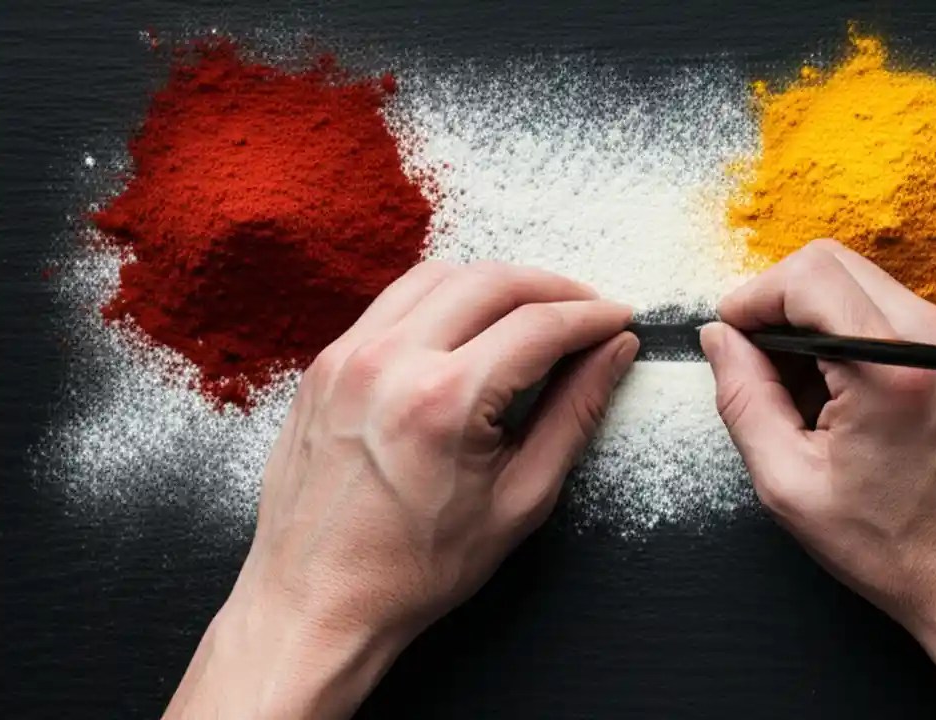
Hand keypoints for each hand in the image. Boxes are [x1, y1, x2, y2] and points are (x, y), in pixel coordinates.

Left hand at [167, 261, 637, 718]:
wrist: (316, 603)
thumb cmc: (414, 570)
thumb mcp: (520, 500)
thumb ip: (573, 415)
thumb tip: (613, 353)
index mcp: (443, 401)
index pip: (538, 326)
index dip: (592, 316)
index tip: (619, 319)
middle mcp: (390, 363)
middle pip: (492, 282)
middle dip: (553, 288)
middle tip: (588, 310)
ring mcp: (348, 357)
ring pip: (439, 275)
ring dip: (497, 282)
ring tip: (534, 311)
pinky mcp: (325, 364)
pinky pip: (394, 301)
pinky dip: (444, 298)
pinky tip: (470, 325)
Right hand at [701, 239, 935, 717]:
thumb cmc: (897, 548)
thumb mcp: (790, 483)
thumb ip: (743, 398)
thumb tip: (719, 339)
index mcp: (892, 367)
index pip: (807, 275)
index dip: (753, 299)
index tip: (731, 338)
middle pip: (833, 263)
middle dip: (780, 303)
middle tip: (758, 362)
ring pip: (860, 284)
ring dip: (815, 321)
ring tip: (803, 393)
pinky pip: (891, 312)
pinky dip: (850, 336)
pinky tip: (841, 397)